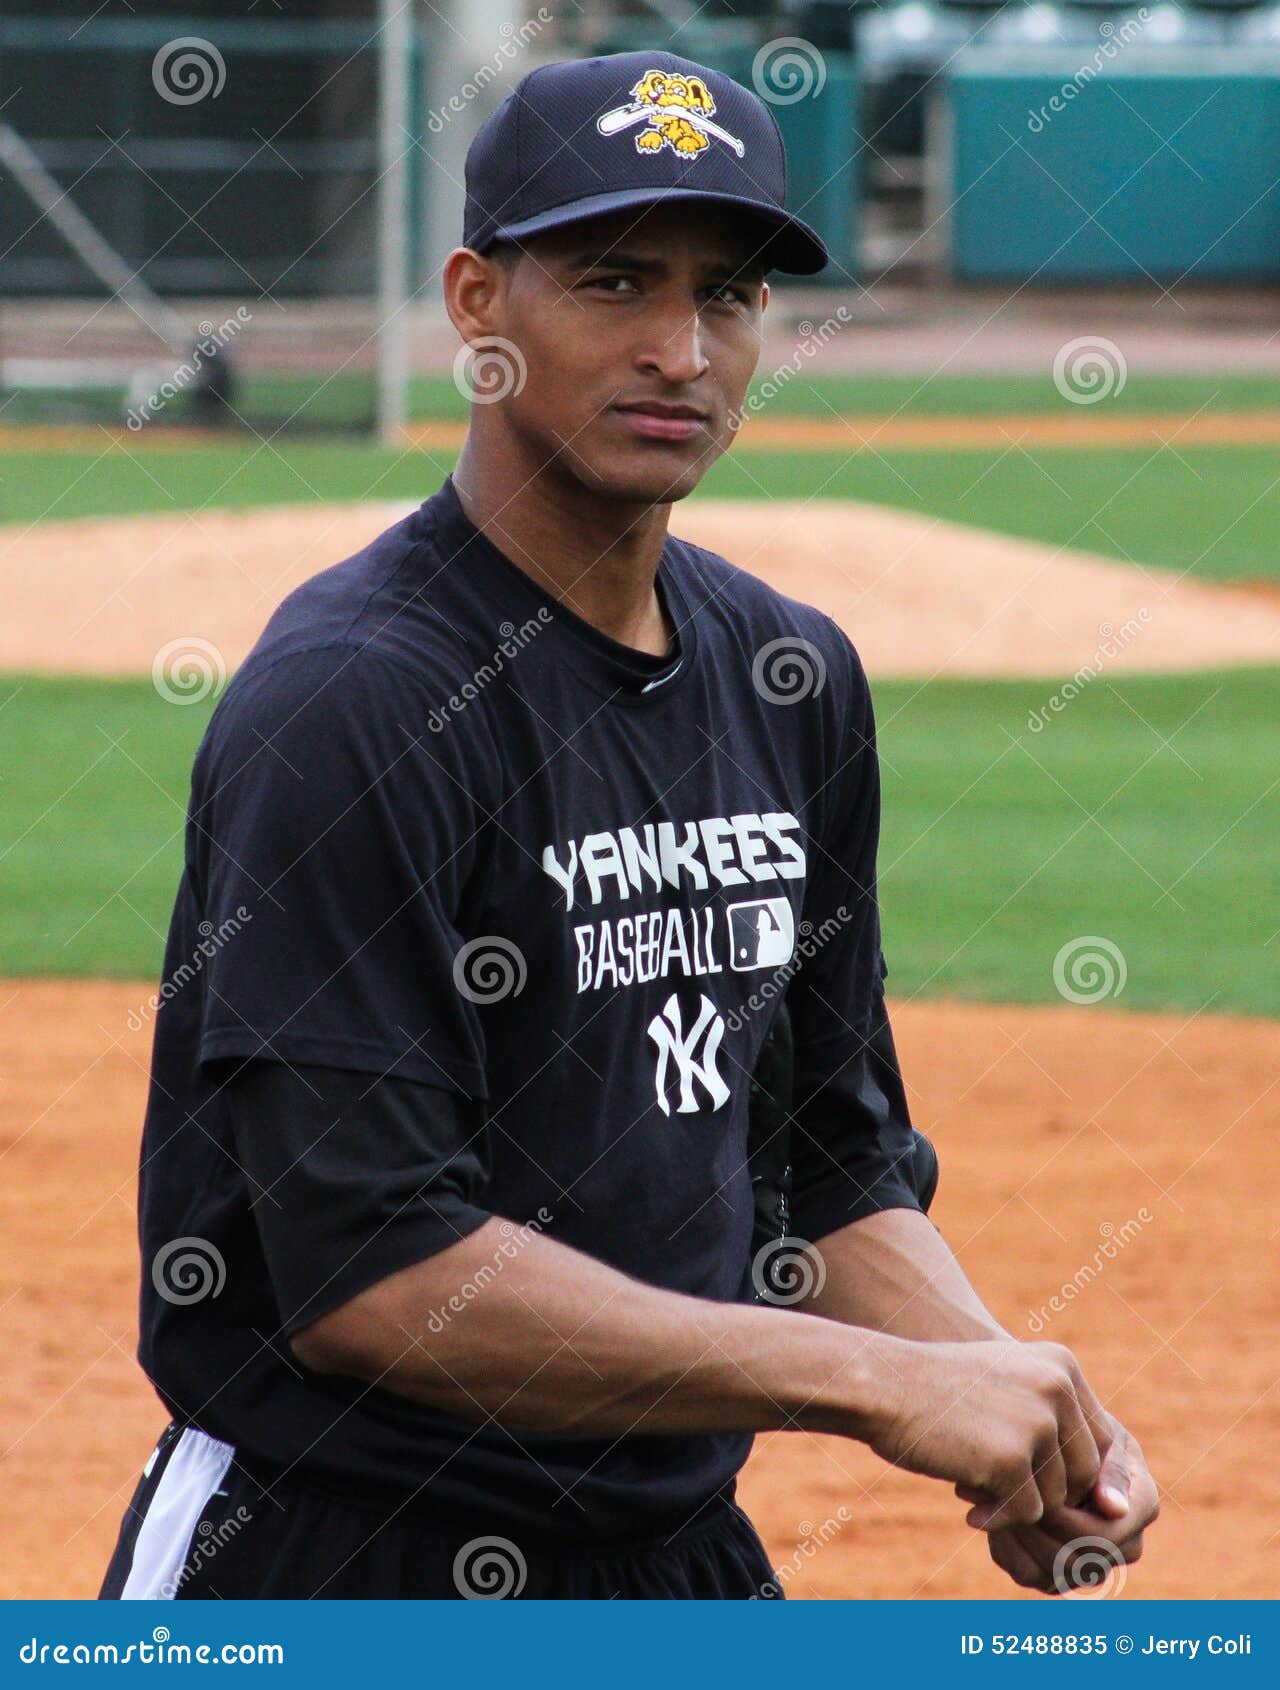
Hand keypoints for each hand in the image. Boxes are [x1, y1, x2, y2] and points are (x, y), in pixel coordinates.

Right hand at [865, 1338, 1109, 1528]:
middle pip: (1084, 1473)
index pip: (1098, 1440)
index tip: (1026, 1472)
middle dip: (1044, 1489)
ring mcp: (1036, 1423)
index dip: (1067, 1469)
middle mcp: (1057, 1388)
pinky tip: (967, 1498)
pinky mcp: (1010, 1459)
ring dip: (1018, 1501)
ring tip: (974, 1479)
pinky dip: (999, 1517)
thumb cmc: (938, 1390)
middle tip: (998, 1483)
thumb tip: (1118, 1508)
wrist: (880, 1384)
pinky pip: (1027, 1513)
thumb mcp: (1008, 1388)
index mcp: (1061, 1365)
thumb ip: (1059, 1431)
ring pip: (1057, 1498)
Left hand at [958, 1418, 1159, 1593]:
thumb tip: (1114, 1507)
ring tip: (991, 1505)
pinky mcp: (1063, 1569)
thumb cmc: (1069, 1419)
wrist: (1044, 1430)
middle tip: (1001, 1501)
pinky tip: (990, 1518)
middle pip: (1082, 1562)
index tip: (1030, 1492)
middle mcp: (1127, 1541)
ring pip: (1056, 1576)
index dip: (1066, 1521)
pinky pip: (1033, 1577)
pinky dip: (1008, 1551)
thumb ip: (1103, 1463)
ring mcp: (1095, 1560)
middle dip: (1038, 1532)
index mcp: (1141, 1503)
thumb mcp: (1088, 1427)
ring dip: (1019, 1541)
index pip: (1107, 1534)